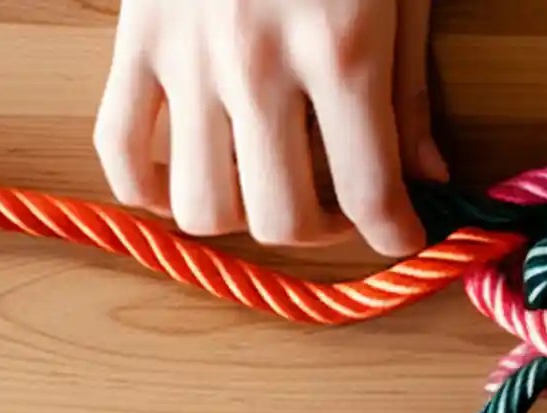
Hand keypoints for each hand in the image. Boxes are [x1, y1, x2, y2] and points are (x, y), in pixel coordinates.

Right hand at [94, 0, 444, 252]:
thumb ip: (410, 93)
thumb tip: (429, 180)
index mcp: (340, 53)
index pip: (371, 193)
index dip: (396, 236)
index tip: (404, 237)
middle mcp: (258, 67)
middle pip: (281, 219)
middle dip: (324, 231)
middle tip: (342, 204)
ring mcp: (186, 58)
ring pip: (200, 206)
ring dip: (243, 217)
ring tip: (270, 186)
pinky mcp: (134, 41)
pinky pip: (118, 150)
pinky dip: (147, 189)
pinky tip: (187, 181)